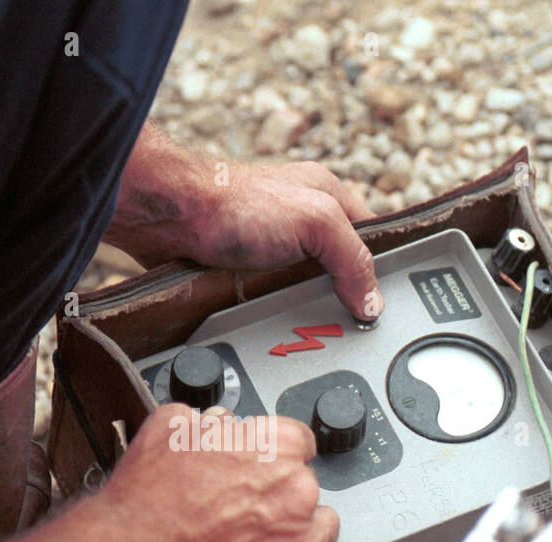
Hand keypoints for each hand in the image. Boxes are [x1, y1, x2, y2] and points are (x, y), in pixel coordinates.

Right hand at [99, 404, 338, 541]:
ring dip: (292, 533)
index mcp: (275, 446)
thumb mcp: (169, 429)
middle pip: (306, 487)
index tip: (262, 467)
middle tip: (242, 509)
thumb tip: (218, 426)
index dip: (273, 454)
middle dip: (279, 495)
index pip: (298, 441)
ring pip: (317, 531)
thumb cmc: (147, 502)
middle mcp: (297, 491)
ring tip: (253, 541)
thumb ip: (209, 421)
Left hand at [105, 125, 382, 323]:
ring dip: (305, 311)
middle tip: (347, 327)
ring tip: (311, 334)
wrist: (169, 218)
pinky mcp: (244, 271)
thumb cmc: (235, 204)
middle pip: (338, 269)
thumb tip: (372, 302)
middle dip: (341, 297)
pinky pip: (270, 301)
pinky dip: (273, 316)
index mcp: (328, 197)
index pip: (370, 239)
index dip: (379, 271)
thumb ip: (352, 258)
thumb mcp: (315, 222)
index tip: (382, 307)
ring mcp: (272, 248)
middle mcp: (301, 220)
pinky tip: (276, 329)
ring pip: (303, 290)